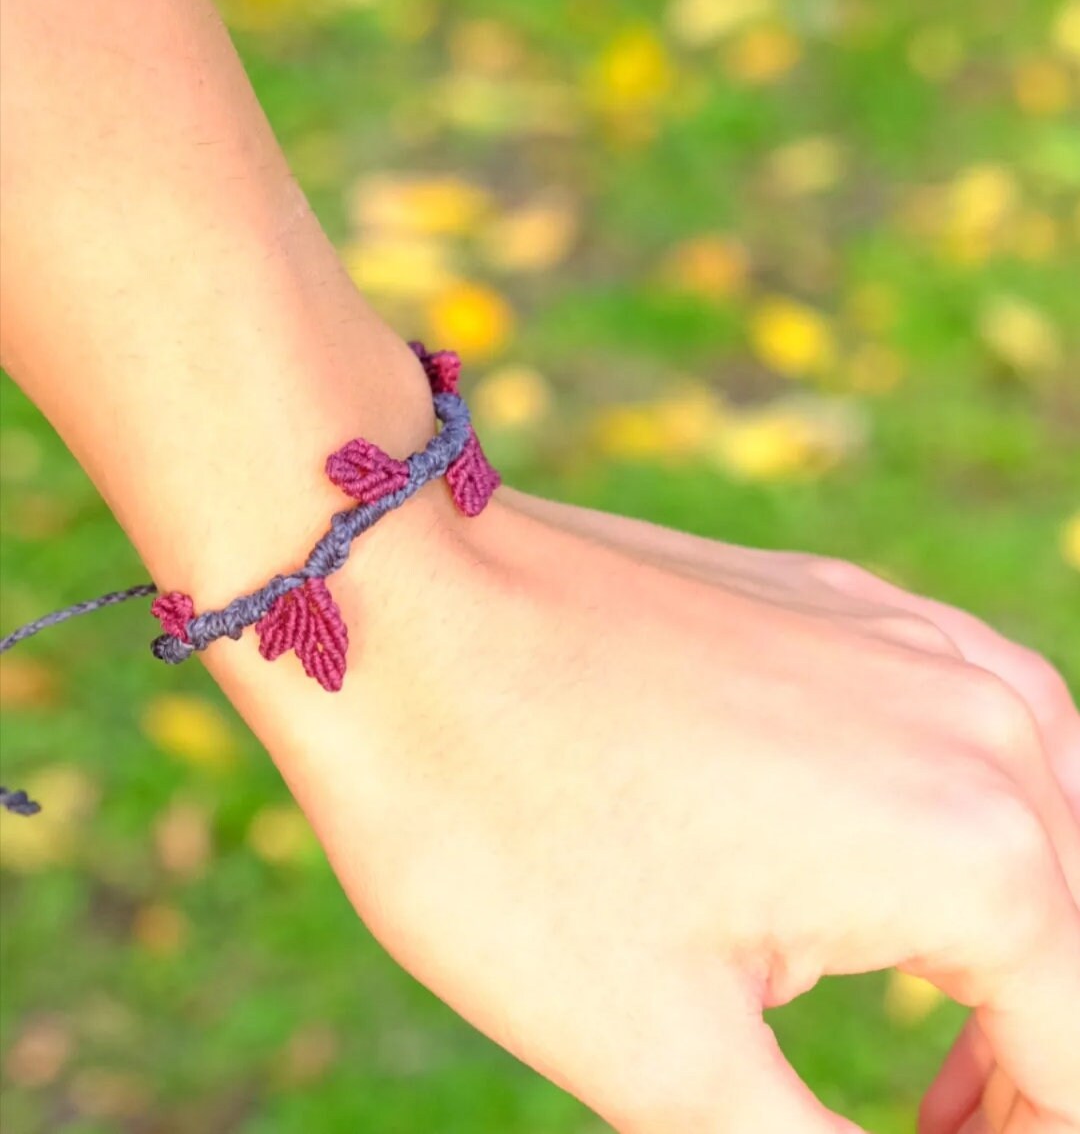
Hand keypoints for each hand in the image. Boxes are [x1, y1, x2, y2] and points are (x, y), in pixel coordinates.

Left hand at [501, 488, 1079, 1131]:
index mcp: (974, 854)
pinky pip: (977, 723)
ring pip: (1048, 824)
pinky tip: (892, 869)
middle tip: (930, 1129)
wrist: (401, 611)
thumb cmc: (502, 826)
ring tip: (933, 1047)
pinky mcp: (852, 603)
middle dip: (1026, 1067)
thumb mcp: (666, 1056)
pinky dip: (969, 824)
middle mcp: (987, 725)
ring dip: (1013, 947)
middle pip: (1076, 943)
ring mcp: (920, 641)